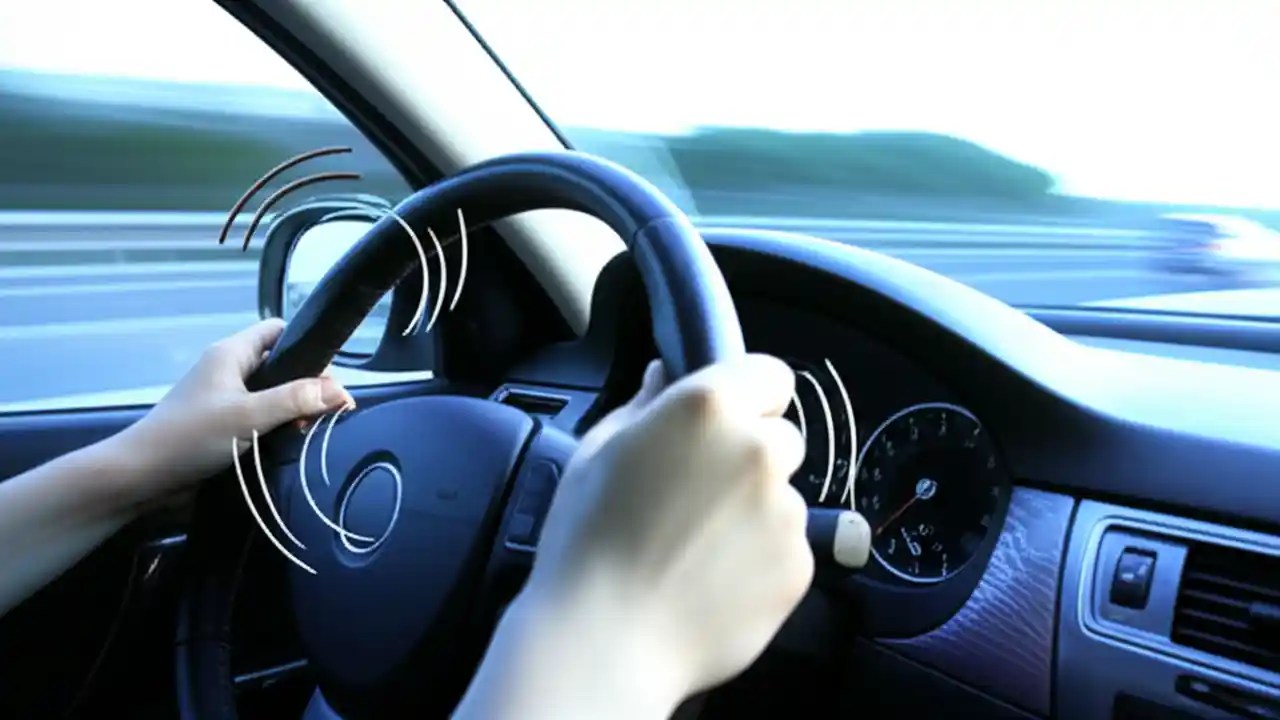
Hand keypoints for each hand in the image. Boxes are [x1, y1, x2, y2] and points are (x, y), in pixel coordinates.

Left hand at [116, 318, 353, 504]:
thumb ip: (295, 399)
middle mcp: (228, 371)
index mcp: (230, 353)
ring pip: (272, 395)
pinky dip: (277, 429)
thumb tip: (342, 390)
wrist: (142, 477)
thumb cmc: (190, 436)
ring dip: (292, 411)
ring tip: (310, 431)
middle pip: (280, 365)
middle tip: (324, 412)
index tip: (327, 378)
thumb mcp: (248, 415)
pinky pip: (260, 418)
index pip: (278, 331)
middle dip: (306, 385)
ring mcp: (224, 400)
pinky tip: (290, 445)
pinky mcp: (222, 427)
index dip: (306, 346)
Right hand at [514, 354, 811, 707]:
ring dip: (754, 511)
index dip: (750, 396)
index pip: (770, 373)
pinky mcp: (799, 565)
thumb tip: (666, 376)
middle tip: (700, 492)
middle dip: (750, 457)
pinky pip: (787, 548)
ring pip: (783, 496)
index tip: (725, 422)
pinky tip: (711, 578)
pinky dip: (760, 559)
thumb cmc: (588, 541)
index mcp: (709, 407)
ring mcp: (785, 510)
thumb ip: (644, 404)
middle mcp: (758, 449)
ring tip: (697, 546)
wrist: (608, 638)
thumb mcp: (598, 452)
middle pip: (781, 438)